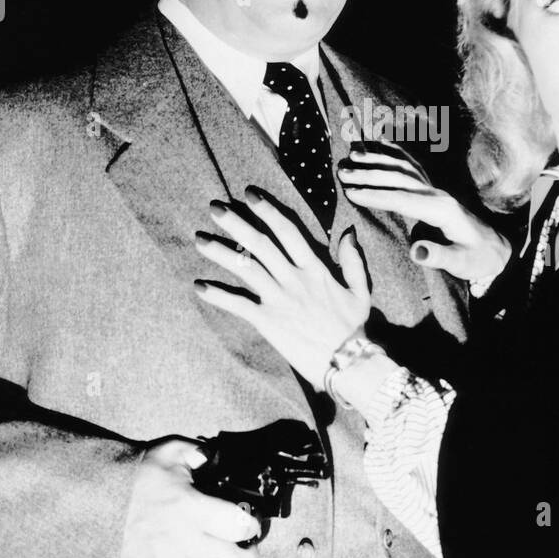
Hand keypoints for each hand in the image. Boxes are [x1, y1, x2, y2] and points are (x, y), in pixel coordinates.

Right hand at [118, 438, 260, 557]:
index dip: (251, 525)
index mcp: (188, 507)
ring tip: (222, 555)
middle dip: (246, 555)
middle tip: (246, 546)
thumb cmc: (134, 479)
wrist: (94, 504)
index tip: (251, 522)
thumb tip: (218, 460)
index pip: (236, 525)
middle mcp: (181, 540)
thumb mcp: (168, 453)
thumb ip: (199, 453)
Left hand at [193, 189, 370, 387]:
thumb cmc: (353, 328)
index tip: (250, 194)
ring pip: (245, 268)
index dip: (268, 211)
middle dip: (236, 223)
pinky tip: (198, 287)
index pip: (288, 231)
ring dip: (220, 253)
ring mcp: (279, 299)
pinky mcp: (268, 321)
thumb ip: (353, 260)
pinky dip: (217, 296)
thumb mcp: (360, 290)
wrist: (346, 362)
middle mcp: (294, 279)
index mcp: (315, 268)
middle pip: (260, 244)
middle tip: (214, 207)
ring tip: (199, 239)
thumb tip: (349, 232)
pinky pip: (238, 305)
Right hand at [337, 147, 511, 286]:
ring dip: (377, 160)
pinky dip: (394, 154)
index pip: (401, 199)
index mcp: (441, 209)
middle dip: (369, 173)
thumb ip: (439, 256)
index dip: (375, 195)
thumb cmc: (477, 259)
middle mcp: (437, 193)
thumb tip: (415, 251)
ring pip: (403, 168)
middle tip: (342, 171)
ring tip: (352, 155)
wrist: (495, 250)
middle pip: (398, 178)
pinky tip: (380, 144)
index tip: (351, 192)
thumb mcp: (461, 262)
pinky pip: (412, 166)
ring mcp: (436, 189)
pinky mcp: (435, 191)